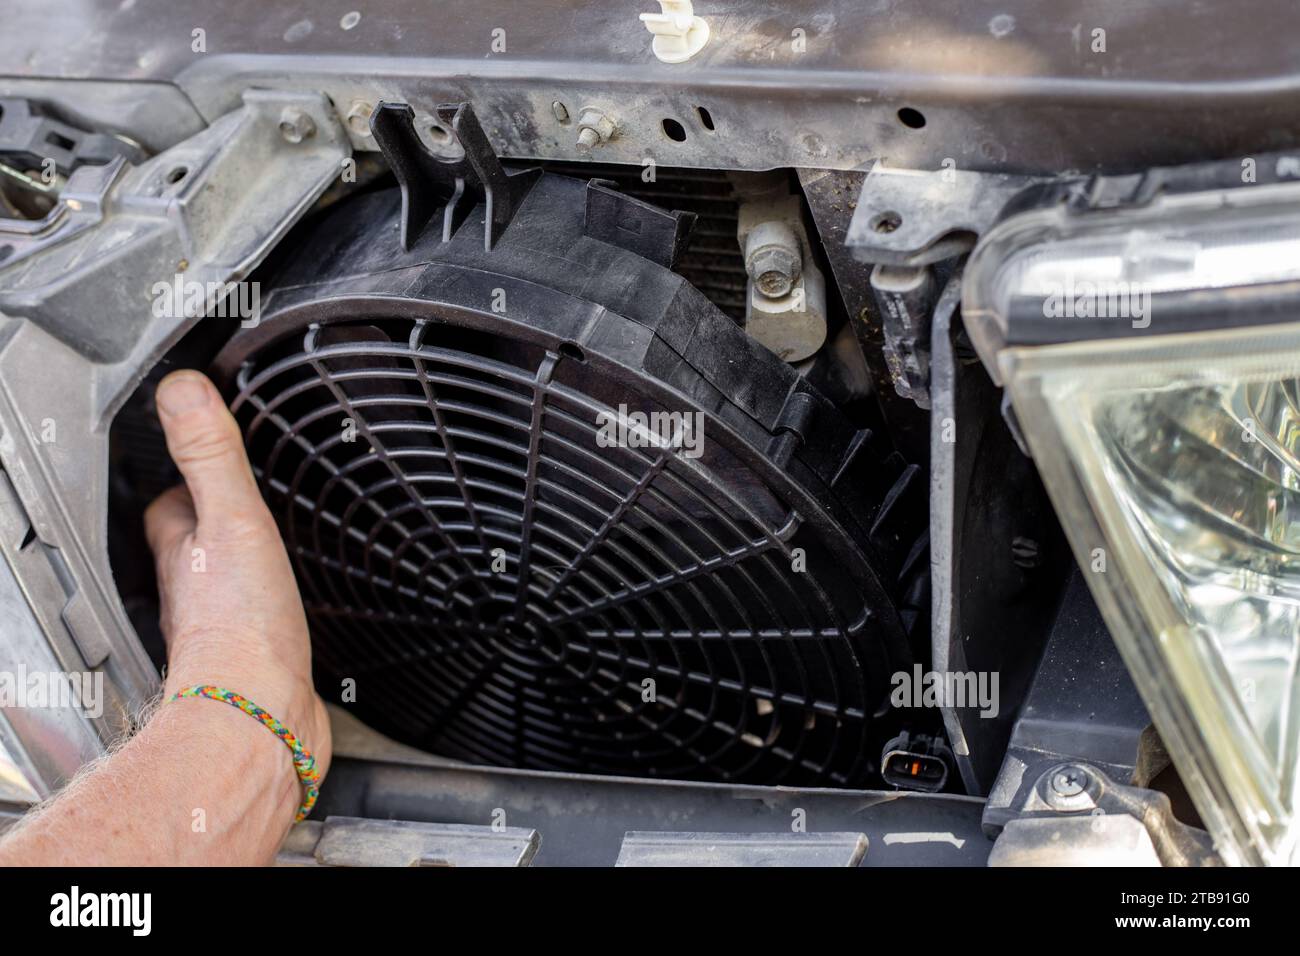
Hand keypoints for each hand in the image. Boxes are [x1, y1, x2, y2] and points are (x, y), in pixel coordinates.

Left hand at [144, 370, 330, 785]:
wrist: (264, 716)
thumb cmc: (242, 629)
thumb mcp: (232, 520)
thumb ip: (210, 454)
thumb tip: (183, 388)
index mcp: (184, 549)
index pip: (171, 499)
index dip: (185, 473)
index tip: (207, 446)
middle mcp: (195, 589)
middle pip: (196, 540)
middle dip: (217, 515)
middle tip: (244, 492)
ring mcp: (228, 625)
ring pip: (229, 579)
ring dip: (247, 560)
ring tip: (275, 539)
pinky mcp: (264, 657)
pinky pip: (267, 616)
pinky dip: (279, 602)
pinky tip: (301, 601)